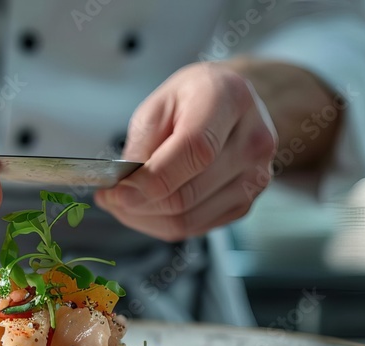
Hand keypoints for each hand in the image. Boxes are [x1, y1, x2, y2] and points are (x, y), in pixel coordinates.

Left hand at [95, 63, 276, 241]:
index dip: (151, 179)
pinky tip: (146, 209)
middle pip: (187, 194)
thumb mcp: (160, 102)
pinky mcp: (245, 203)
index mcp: (230, 100)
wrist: (231, 103)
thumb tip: (125, 186)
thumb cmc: (194, 98)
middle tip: (109, 198)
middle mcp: (253, 141)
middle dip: (137, 204)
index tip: (116, 190)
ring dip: (145, 219)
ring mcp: (255, 177)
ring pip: (188, 220)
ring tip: (122, 203)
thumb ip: (142, 142)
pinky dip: (162, 225)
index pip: (194, 152)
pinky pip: (196, 228)